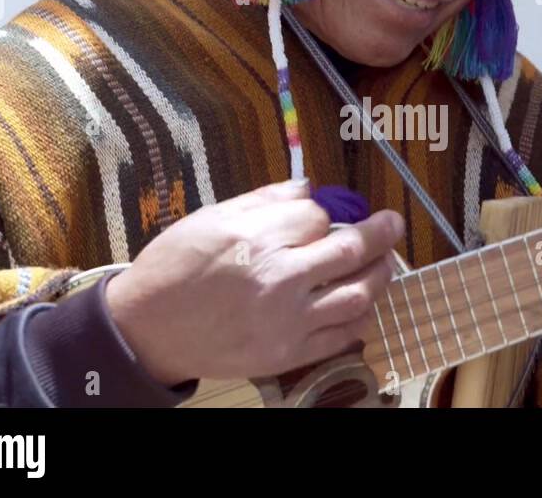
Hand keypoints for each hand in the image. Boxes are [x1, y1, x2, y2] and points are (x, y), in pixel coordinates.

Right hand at [105, 179, 404, 386]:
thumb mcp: (212, 217)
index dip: (327, 214)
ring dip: (379, 277)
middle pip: (351, 251)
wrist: (147, 329)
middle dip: (381, 233)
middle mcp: (278, 278)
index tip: (325, 216)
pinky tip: (360, 304)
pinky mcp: (287, 354)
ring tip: (384, 265)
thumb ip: (265, 200)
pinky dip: (359, 317)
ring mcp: (286, 320)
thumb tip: (308, 188)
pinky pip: (341, 335)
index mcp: (257, 238)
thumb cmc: (175, 268)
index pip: (318, 217)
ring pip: (357, 296)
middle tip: (394, 224)